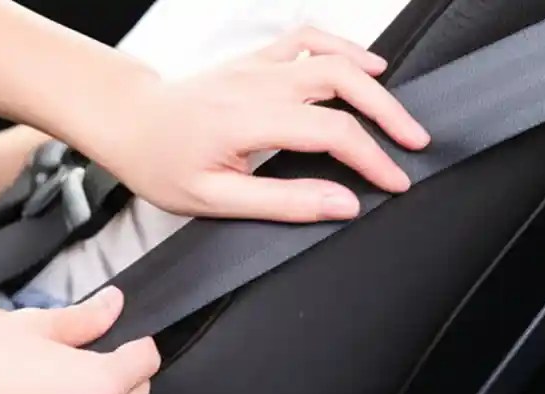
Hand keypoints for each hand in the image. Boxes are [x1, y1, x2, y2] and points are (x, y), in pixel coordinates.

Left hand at [81, 27, 430, 222]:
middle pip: (344, 83)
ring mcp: (258, 64)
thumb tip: (342, 204)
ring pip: (332, 57)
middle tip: (416, 144)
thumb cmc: (161, 164)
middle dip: (389, 114)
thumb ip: (281, 202)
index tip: (396, 183)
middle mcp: (257, 84)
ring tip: (400, 112)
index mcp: (248, 121)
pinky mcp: (256, 58)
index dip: (372, 159)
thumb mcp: (213, 199)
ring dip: (373, 82)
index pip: (331, 133)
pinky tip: (366, 65)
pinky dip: (343, 47)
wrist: (128, 122)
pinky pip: (309, 39)